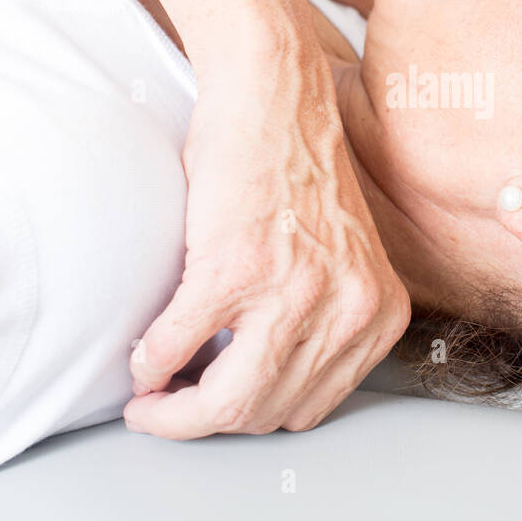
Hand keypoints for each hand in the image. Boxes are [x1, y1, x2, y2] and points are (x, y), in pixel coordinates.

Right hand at [124, 48, 411, 434]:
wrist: (274, 95)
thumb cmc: (297, 169)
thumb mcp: (344, 257)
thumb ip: (326, 319)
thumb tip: (266, 383)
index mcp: (380, 311)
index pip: (311, 407)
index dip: (253, 417)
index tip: (215, 409)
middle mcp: (348, 307)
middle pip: (267, 414)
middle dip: (208, 425)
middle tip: (166, 412)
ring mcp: (293, 290)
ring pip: (227, 401)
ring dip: (173, 411)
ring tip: (148, 398)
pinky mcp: (234, 267)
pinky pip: (176, 348)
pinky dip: (149, 362)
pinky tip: (142, 357)